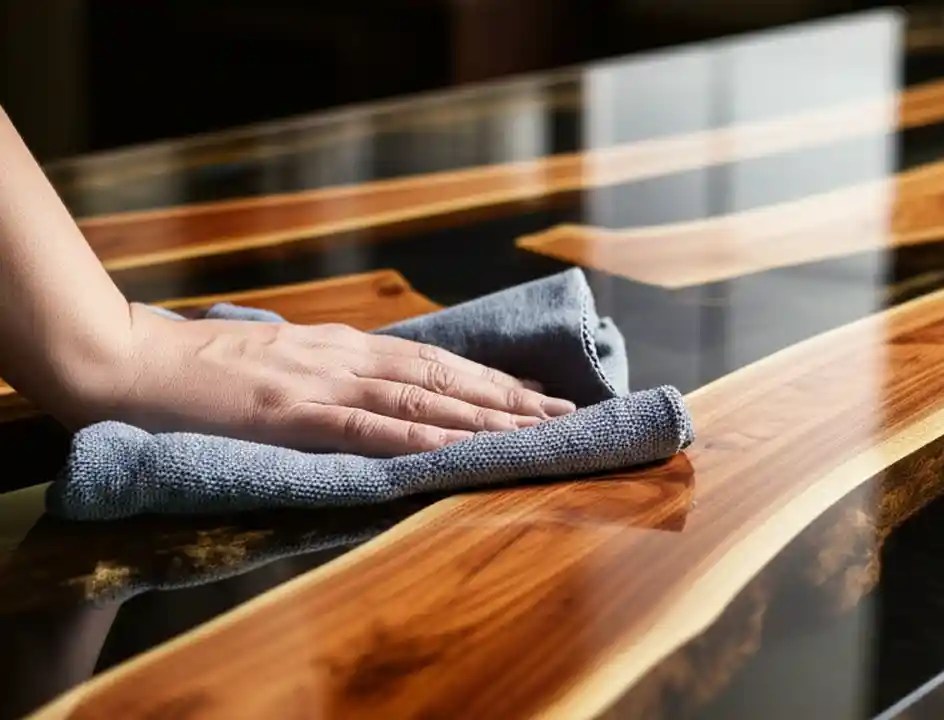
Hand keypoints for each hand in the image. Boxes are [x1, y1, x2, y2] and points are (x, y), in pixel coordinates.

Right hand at [62, 304, 576, 455]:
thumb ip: (325, 372)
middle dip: (508, 397)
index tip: (537, 393)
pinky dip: (417, 437)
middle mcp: (342, 357)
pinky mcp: (289, 413)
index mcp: (339, 347)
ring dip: (482, 417)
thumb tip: (371, 389)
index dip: (489, 380)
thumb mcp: (275, 360)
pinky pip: (364, 427)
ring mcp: (318, 383)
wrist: (122, 357)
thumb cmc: (194, 366)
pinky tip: (456, 447)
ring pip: (419, 399)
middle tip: (565, 413)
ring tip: (535, 431)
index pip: (432, 363)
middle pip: (442, 377)